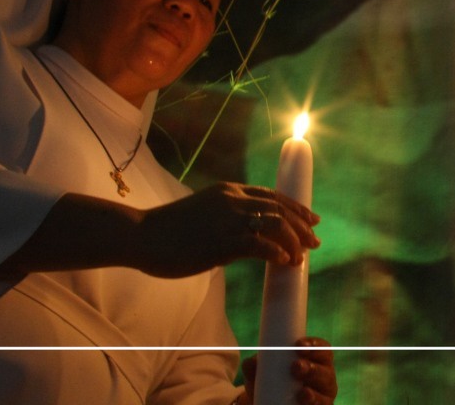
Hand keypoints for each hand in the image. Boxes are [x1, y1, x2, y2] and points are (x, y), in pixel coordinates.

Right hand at [134, 182, 319, 277]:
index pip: (271, 195)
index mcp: (228, 191)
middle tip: (315, 242)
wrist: (140, 235)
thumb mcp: (203, 214)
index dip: (295, 207)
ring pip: (275, 224)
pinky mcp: (222, 241)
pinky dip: (277, 253)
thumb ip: (226, 220)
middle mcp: (232, 200)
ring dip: (294, 240)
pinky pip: (260, 246)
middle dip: (302, 225)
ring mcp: (228, 219)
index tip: (312, 219)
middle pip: (279, 208)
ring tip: (301, 257)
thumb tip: (247, 241)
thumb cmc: (168, 230)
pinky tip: (283, 263)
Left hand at [239, 337, 337, 404]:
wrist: (267, 404)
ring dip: (315, 393)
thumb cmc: (271, 383)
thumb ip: (254, 366)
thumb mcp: (262, 373)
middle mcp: (324, 378)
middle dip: (312, 368)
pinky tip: (304, 402)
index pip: (323, 349)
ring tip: (303, 393)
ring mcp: (323, 397)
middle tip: (296, 366)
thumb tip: (252, 361)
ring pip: (325, 394)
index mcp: (316, 362)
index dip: (315, 345)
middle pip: (325, 371)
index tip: (298, 344)